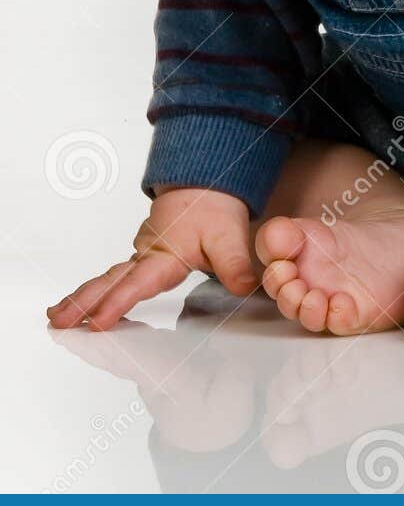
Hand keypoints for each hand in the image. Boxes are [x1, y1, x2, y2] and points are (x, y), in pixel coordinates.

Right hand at [46, 186, 257, 332]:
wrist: (208, 184)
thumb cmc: (214, 208)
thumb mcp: (229, 235)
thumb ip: (234, 264)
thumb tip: (244, 287)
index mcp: (164, 254)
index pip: (137, 282)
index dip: (118, 302)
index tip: (98, 320)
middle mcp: (147, 255)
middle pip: (110, 281)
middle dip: (82, 302)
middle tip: (58, 322)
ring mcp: (141, 255)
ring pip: (107, 278)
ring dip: (81, 297)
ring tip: (57, 316)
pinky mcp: (141, 257)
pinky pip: (113, 276)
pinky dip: (93, 290)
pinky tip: (81, 303)